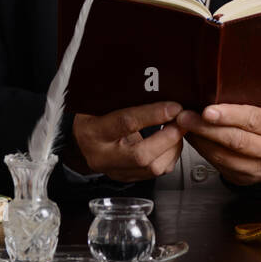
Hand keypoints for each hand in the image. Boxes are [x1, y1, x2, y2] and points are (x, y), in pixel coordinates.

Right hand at [69, 102, 183, 182]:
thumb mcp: (99, 102)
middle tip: (183, 121)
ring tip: (180, 129)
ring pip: (151, 168)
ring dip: (172, 148)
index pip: (125, 123)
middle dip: (168, 138)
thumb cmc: (90, 115)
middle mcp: (102, 156)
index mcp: (93, 131)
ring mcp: (114, 171)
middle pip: (141, 155)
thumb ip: (124, 97)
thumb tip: (154, 83)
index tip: (173, 107)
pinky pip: (154, 174)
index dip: (153, 115)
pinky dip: (169, 156)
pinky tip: (172, 142)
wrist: (77, 139)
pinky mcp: (126, 178)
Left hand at [175, 104, 260, 184]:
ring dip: (201, 141)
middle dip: (207, 129)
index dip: (229, 115)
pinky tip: (195, 140)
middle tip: (186, 117)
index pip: (254, 120)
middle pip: (237, 141)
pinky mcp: (247, 180)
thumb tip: (217, 90)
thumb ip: (253, 102)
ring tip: (186, 127)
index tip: (207, 110)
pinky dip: (204, 152)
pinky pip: (221, 166)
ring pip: (225, 157)